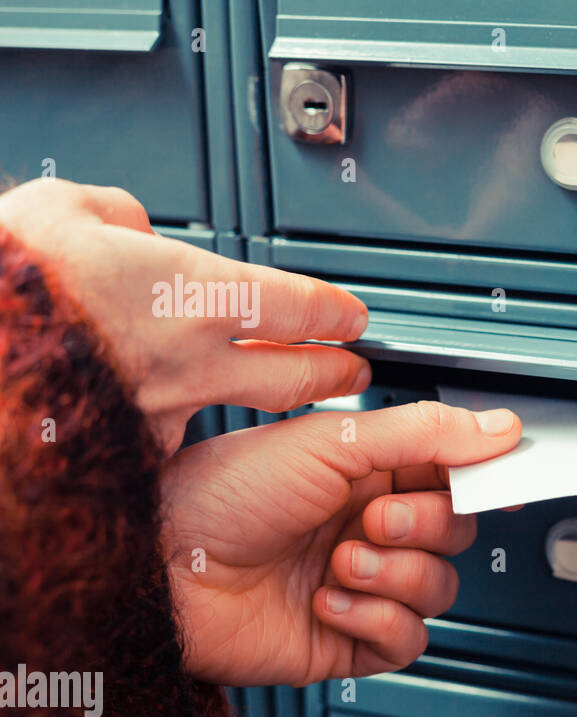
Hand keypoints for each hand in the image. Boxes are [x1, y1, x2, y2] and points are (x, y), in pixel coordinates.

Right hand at [0, 178, 370, 452]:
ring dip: (260, 405)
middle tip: (354, 373)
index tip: (353, 318)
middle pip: (293, 377)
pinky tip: (169, 422)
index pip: (299, 308)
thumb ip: (111, 215)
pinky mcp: (121, 454)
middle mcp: (188, 364)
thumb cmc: (2, 288)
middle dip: (334, 375)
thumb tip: (128, 226)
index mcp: (190, 296)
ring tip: (272, 397)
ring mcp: (157, 415)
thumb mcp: (58, 214)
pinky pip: (162, 440)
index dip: (335, 314)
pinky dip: (171, 428)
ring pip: (234, 413)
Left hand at [159, 401, 521, 685]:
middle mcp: (370, 527)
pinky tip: (329, 601)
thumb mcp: (330, 442)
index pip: (454, 476)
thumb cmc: (220, 497)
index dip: (478, 479)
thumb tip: (496, 426)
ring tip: (341, 563)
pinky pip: (408, 640)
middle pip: (456, 534)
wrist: (162, 572)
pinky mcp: (349, 638)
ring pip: (439, 589)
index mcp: (369, 472)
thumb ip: (424, 433)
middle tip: (374, 518)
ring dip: (394, 575)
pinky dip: (377, 620)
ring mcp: (361, 585)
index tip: (497, 478)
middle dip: (422, 527)